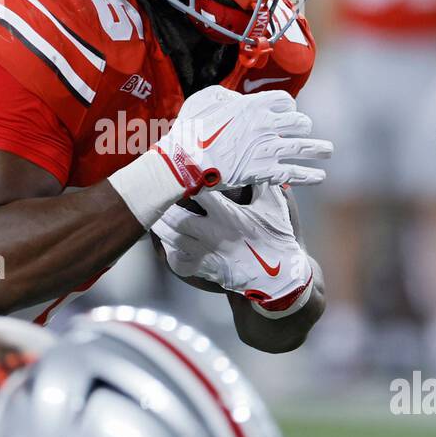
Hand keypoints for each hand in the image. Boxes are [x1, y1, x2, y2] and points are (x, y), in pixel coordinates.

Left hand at [152, 183, 314, 312]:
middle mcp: (212, 234)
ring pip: (171, 239)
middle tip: (156, 196)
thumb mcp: (273, 206)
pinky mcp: (205, 270)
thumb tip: (255, 161)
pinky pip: (178, 263)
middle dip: (163, 206)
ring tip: (156, 216)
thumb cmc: (277, 238)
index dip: (185, 180)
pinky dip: (171, 253)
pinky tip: (169, 245)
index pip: (198, 192)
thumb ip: (260, 183)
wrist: (280, 275)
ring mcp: (206, 253)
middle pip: (174, 218)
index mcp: (226, 215)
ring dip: (161, 227)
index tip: (177, 172)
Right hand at [154, 86, 330, 194]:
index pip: (286, 101)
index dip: (287, 107)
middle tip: (304, 131)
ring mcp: (268, 149)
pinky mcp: (265, 171)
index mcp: (254, 105)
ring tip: (328, 151)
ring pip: (304, 147)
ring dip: (319, 149)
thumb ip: (225, 96)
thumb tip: (236, 99)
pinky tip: (320, 176)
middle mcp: (267, 125)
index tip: (286, 113)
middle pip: (300, 122)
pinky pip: (295, 173)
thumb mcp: (204, 99)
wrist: (184, 160)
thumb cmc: (190, 129)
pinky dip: (310, 175)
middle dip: (303, 126)